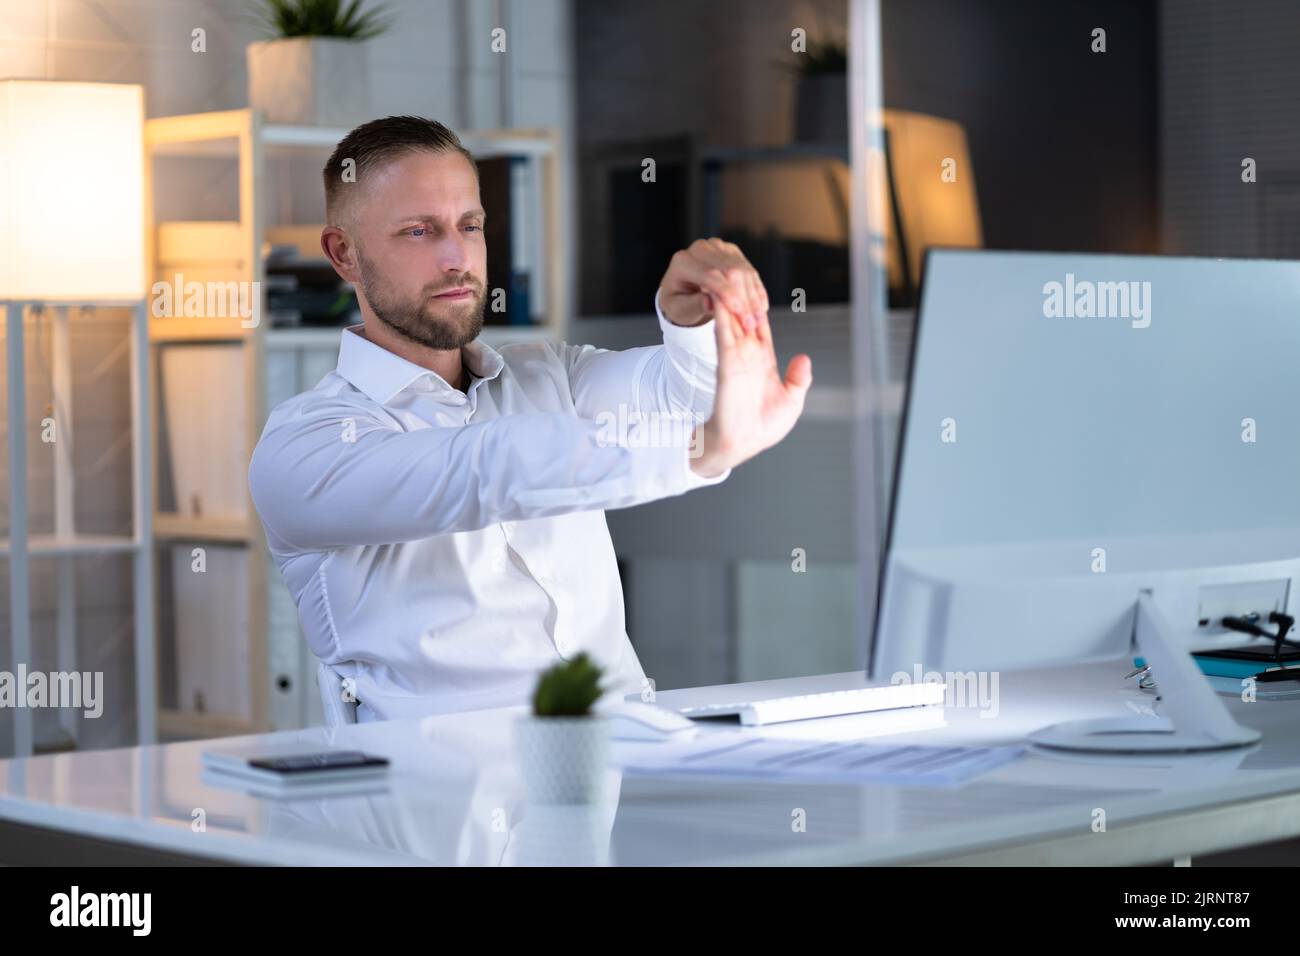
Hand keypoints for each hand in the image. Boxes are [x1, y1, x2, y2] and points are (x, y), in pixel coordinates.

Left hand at [657, 238, 769, 329]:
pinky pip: (749, 270)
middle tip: (751, 321)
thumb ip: (693, 305)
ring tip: (759, 318)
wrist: (685, 292)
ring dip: (753, 296)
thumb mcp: (680, 310)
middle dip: (743, 297)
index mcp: (682, 261)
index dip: (726, 292)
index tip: (738, 311)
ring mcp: (718, 247)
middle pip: (729, 270)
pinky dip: (756, 289)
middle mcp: (700, 248)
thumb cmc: (679, 302)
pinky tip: (761, 307)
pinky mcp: (732, 251)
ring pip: (742, 270)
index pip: (709, 274)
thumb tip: (710, 303)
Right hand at [690, 291, 811, 477]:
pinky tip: (719, 302)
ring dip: (729, 300)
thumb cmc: (763, 427)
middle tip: (735, 269)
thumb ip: (799, 379)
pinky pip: (725, 340)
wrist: (741, 444)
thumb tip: (804, 358)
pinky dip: (722, 321)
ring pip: (732, 322)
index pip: (761, 325)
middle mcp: (748, 355)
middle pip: (744, 316)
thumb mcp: (791, 400)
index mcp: (762, 360)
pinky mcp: (728, 368)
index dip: (760, 306)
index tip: (755, 286)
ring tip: (725, 276)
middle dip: (741, 294)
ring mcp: (736, 360)